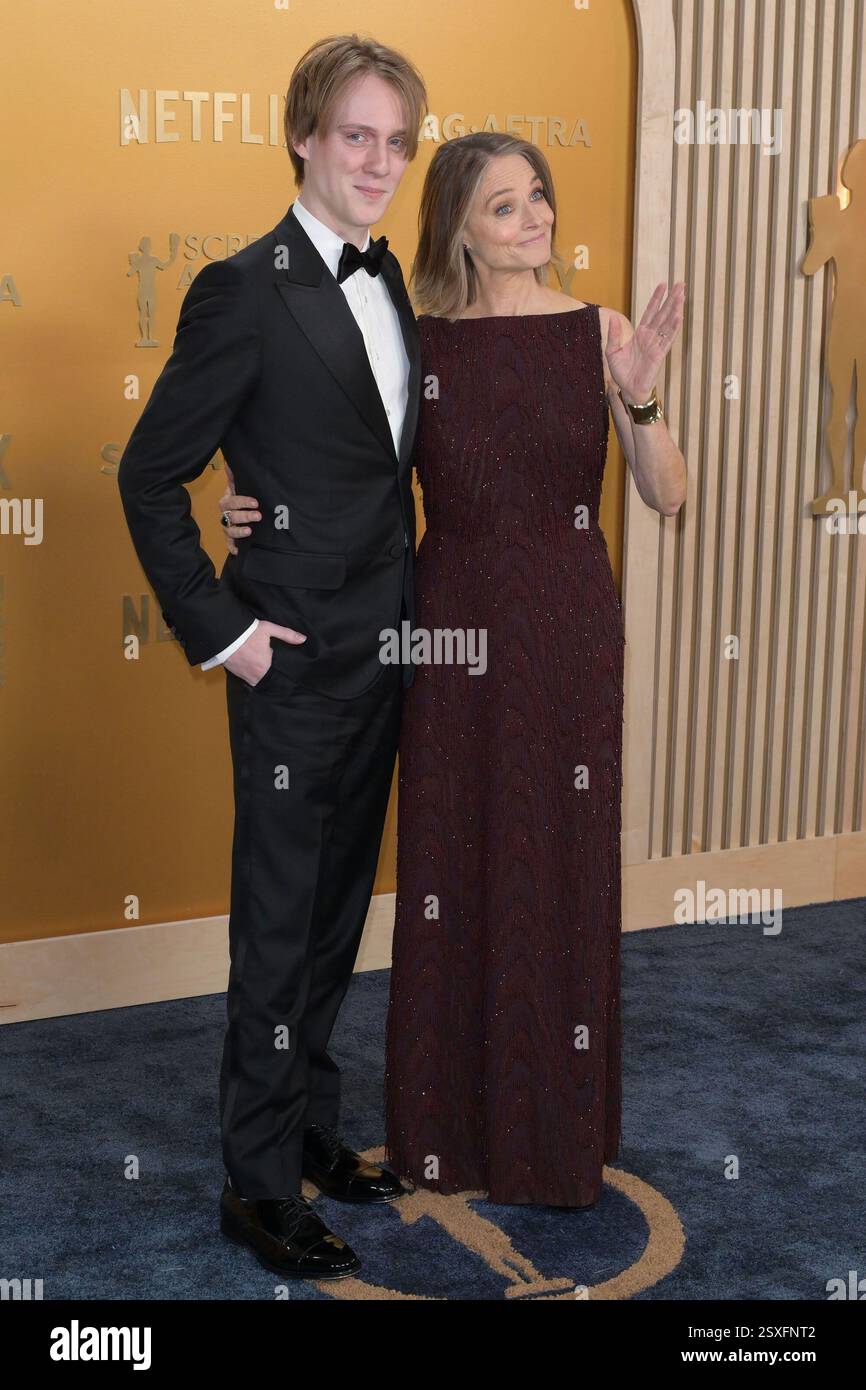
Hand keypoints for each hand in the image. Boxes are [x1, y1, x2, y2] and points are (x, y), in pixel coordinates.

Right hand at [220, 462, 260, 554]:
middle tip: (258, 516)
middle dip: (244, 516)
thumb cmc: (243, 496)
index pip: (232, 501)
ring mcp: (227, 527)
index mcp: (228, 501)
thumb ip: (235, 476)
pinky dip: (233, 548)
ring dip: (239, 531)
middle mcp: (226, 514)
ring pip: (229, 530)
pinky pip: (229, 545)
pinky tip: (239, 551)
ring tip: (250, 530)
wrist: (244, 510)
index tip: (255, 503)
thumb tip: (229, 461)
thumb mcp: (242, 485)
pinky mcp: (231, 540)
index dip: (243, 502)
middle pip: (230, 516)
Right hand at [225, 619, 306, 686]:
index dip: (281, 678)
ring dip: (260, 679)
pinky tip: (253, 671)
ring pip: (256, 682)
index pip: (277, 678)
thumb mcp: (269, 629)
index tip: (286, 678)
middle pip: (266, 682)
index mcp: (265, 666)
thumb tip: (303, 639)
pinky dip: (250, 677)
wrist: (225, 634)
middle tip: (276, 675)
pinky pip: (246, 679)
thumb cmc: (248, 632)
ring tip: (265, 673)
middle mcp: (255, 674)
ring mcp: (244, 675)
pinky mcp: (235, 673)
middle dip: (271, 679)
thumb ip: (287, 635)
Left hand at [606, 282, 684, 403]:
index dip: (656, 298)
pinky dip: (673, 329)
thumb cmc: (621, 372)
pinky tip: (679, 317)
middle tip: (681, 284)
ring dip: (675, 310)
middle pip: (663, 314)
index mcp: (640, 334)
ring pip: (667, 324)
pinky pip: (667, 340)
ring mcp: (656, 345)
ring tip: (682, 296)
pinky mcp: (659, 355)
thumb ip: (614, 335)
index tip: (663, 285)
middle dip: (671, 299)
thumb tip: (613, 318)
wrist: (627, 389)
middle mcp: (650, 337)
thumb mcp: (612, 351)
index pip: (650, 312)